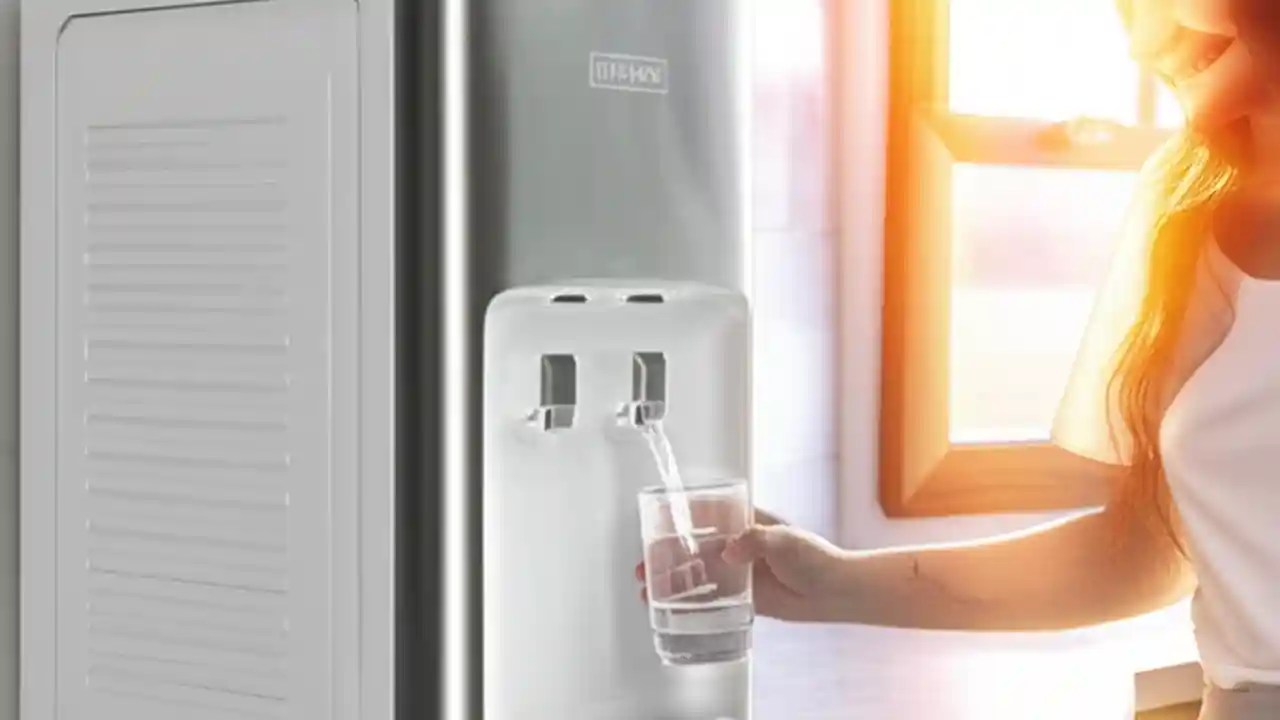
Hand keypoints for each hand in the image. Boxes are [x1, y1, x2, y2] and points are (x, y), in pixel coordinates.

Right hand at [635, 508, 851, 621]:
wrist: (834, 592)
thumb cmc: (817, 557)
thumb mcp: (785, 540)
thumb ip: (755, 541)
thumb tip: (729, 551)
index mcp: (745, 521)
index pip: (704, 514)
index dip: (678, 518)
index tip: (656, 523)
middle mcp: (737, 544)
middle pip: (692, 545)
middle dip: (666, 553)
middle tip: (645, 564)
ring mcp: (737, 570)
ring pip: (696, 571)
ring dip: (672, 577)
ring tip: (649, 586)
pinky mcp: (741, 594)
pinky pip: (709, 595)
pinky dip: (689, 599)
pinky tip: (672, 604)